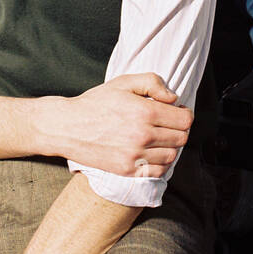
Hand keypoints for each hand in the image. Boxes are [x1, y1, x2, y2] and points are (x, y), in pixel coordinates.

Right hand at [45, 72, 192, 177]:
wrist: (68, 127)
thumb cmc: (95, 103)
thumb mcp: (123, 82)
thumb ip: (152, 83)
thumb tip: (174, 98)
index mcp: (145, 111)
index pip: (185, 119)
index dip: (184, 113)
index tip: (177, 111)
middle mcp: (143, 135)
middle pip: (182, 137)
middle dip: (179, 129)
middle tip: (167, 124)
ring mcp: (136, 155)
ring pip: (172, 155)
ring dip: (171, 146)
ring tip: (159, 137)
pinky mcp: (128, 170)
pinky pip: (158, 171)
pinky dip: (161, 163)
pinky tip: (152, 152)